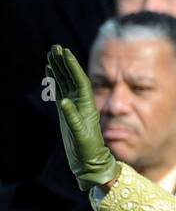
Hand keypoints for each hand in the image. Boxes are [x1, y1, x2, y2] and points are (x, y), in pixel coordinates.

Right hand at [46, 45, 119, 192]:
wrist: (90, 163)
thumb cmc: (88, 152)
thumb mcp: (82, 136)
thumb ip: (73, 119)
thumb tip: (64, 102)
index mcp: (87, 106)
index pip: (80, 81)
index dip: (72, 66)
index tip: (66, 52)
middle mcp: (81, 104)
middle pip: (72, 78)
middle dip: (64, 62)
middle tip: (56, 47)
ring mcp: (73, 107)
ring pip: (65, 82)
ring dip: (59, 68)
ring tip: (51, 54)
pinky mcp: (66, 112)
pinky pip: (60, 92)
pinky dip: (55, 81)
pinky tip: (49, 71)